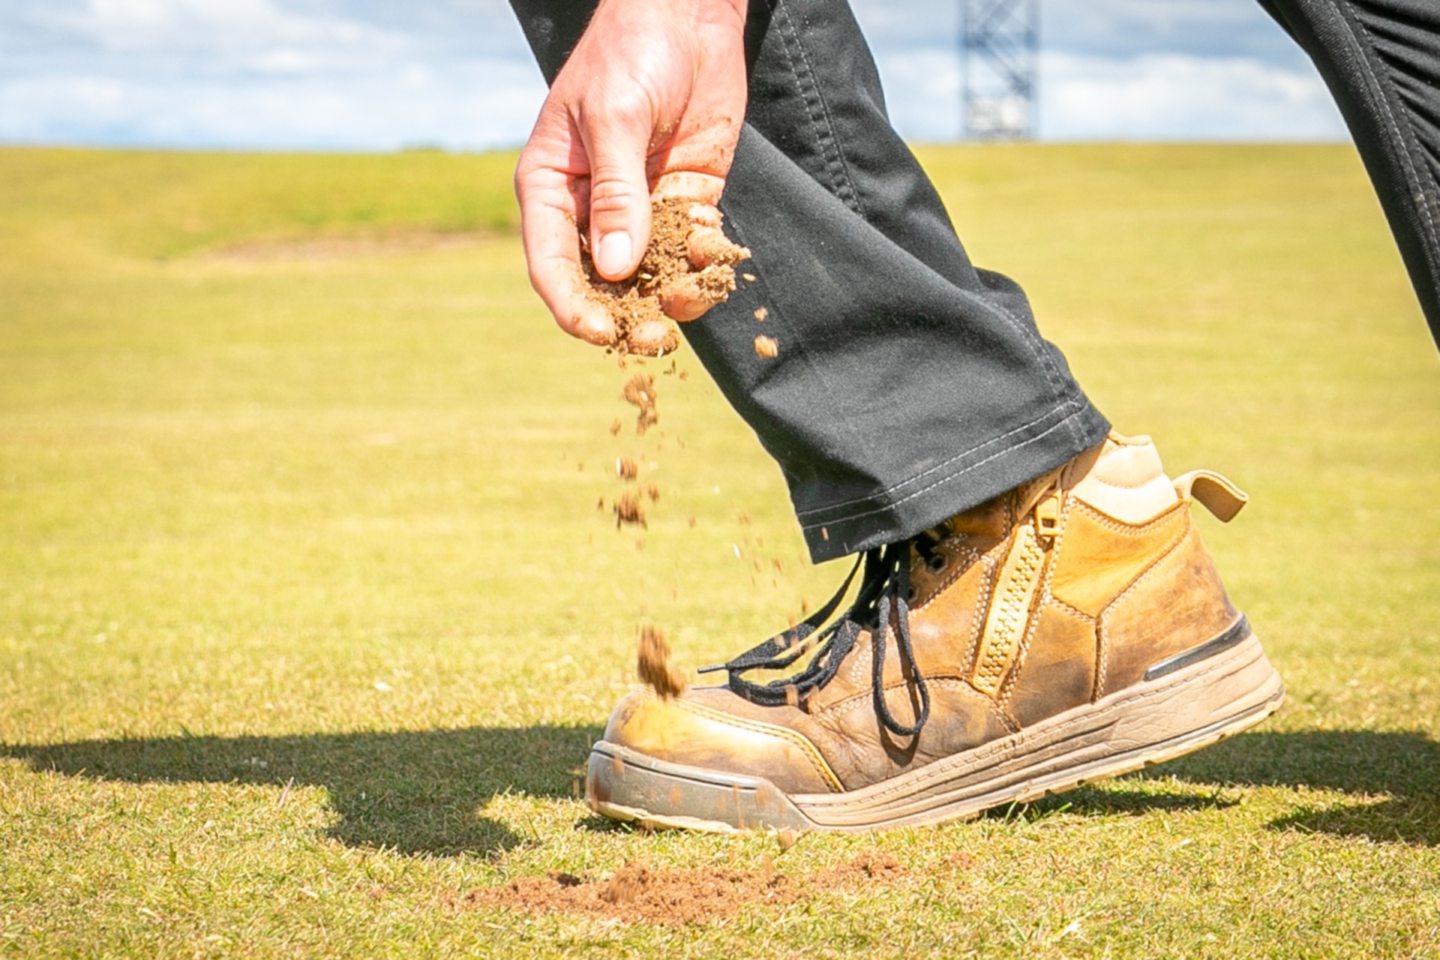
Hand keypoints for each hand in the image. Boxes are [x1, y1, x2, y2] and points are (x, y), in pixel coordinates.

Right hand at [514, 0, 748, 347]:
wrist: (689, 15)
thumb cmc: (631, 51)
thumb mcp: (616, 118)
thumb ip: (617, 195)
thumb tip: (619, 270)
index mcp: (553, 186)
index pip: (552, 263)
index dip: (571, 304)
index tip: (598, 331)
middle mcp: (593, 207)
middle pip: (602, 281)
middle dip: (625, 313)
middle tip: (654, 337)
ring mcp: (642, 207)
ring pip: (651, 273)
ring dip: (671, 294)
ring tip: (695, 296)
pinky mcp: (686, 201)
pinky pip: (693, 247)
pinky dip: (705, 261)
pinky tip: (719, 257)